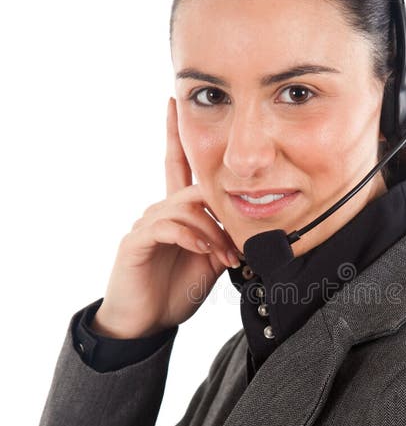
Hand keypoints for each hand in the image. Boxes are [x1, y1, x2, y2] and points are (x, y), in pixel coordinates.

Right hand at [91, 97, 241, 337]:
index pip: (178, 164)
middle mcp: (159, 211)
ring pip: (185, 207)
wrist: (146, 323)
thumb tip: (249, 225)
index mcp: (178, 213)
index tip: (175, 101)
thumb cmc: (175, 291)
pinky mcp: (136, 242)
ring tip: (223, 256)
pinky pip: (167, 226)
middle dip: (221, 210)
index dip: (175, 134)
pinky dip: (191, 237)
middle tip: (236, 246)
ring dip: (212, 231)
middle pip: (193, 187)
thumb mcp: (210, 262)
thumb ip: (224, 237)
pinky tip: (203, 252)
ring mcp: (146, 225)